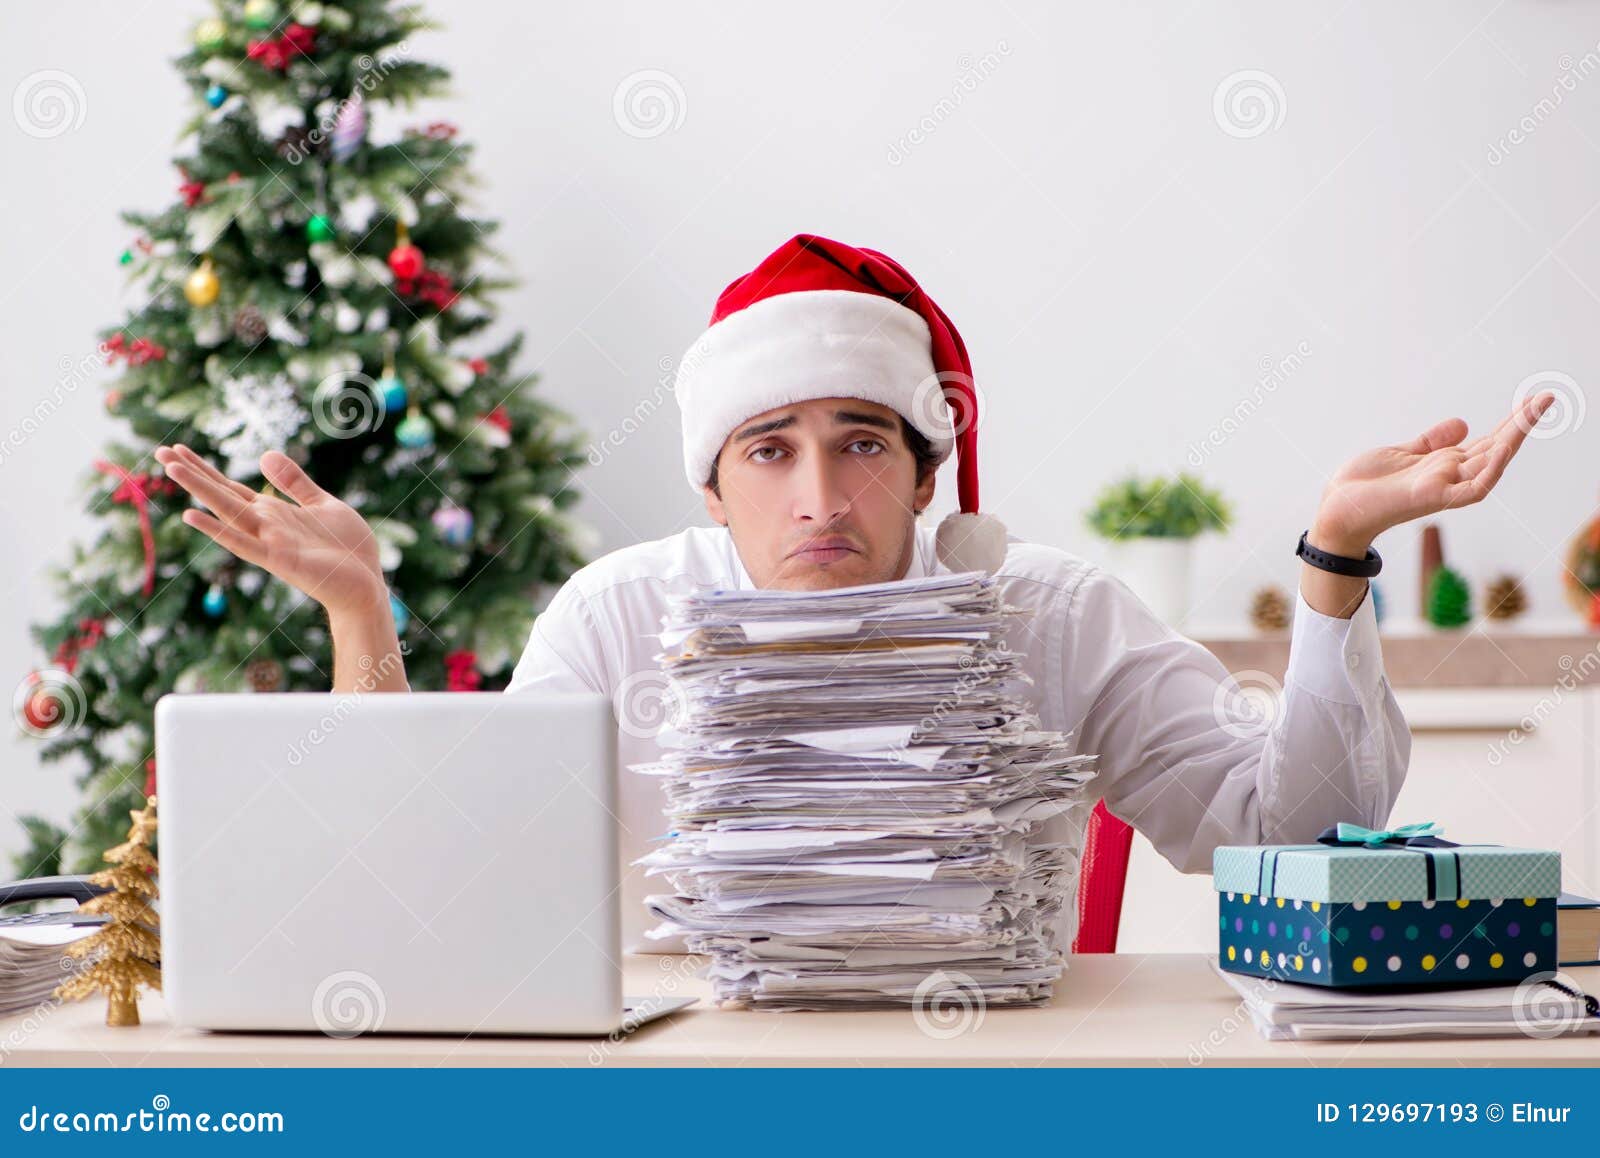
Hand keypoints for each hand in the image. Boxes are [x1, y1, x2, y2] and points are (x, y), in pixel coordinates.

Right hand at [154, 444, 386, 616]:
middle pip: (222, 495)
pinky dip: (218, 529)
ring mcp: (270, 542)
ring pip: (227, 512)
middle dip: (192, 474)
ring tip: (172, 469)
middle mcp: (265, 526)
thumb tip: (265, 454)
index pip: (231, 487)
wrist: (368, 586)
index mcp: (274, 513)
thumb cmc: (348, 549)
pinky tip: (192, 515)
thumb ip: (295, 483)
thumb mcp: (324, 504)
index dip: (205, 468)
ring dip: (200, 491)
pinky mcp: (280, 559)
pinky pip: (244, 543)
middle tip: (159, 451)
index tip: (176, 449)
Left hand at [1309, 392, 1555, 554]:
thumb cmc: (1366, 485)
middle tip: (1546, 397)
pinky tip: (1501, 452)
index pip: (1487, 441)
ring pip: (1489, 464)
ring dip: (1512, 438)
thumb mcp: (1401, 452)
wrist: (1336, 510)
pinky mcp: (1430, 498)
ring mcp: (1443, 488)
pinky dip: (1486, 473)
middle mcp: (1449, 476)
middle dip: (1520, 424)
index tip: (1533, 399)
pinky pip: (1469, 490)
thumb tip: (1464, 423)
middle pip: (1495, 448)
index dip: (1510, 422)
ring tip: (1532, 410)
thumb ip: (1431, 441)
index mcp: (1444, 464)